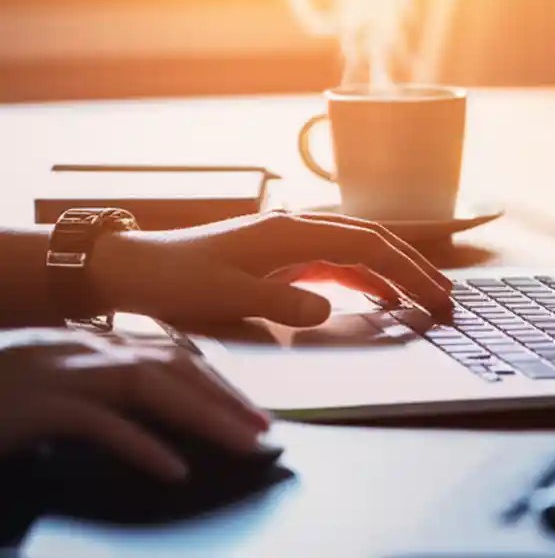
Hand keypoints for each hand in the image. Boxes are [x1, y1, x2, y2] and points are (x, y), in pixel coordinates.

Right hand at [0, 328, 269, 480]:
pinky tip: (174, 470)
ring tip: (244, 444)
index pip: (168, 353)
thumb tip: (147, 419)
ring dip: (204, 416)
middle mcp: (77, 347)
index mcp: (84, 342)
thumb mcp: (48, 391)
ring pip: (148, 385)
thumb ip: (96, 395)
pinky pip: (98, 424)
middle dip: (225, 398)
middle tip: (266, 430)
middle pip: (171, 365)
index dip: (215, 380)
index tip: (251, 409)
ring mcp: (54, 372)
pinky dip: (141, 446)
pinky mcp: (31, 406)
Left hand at [90, 212, 451, 328]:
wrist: (132, 269)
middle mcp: (297, 229)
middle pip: (373, 243)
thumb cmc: (174, 280)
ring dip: (395, 275)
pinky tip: (383, 299)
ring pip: (360, 253)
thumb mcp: (225, 296)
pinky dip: (367, 280)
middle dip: (414, 269)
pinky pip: (338, 265)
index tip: (435, 297)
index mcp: (290, 232)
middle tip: (447, 300)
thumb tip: (329, 309)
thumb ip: (280, 303)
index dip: (407, 271)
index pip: (367, 247)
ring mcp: (291, 243)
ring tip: (426, 301)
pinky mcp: (283, 259)